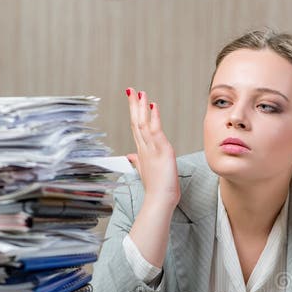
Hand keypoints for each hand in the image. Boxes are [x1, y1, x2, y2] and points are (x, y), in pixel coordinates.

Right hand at [126, 88, 179, 208]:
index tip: (132, 101)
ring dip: (141, 107)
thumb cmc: (156, 189)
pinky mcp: (161, 151)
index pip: (136, 128)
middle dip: (133, 105)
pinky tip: (153, 106)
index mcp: (141, 152)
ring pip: (143, 124)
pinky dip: (154, 117)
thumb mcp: (145, 172)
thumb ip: (137, 161)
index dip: (134, 114)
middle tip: (130, 90)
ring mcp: (151, 149)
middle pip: (136, 122)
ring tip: (140, 93)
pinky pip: (155, 130)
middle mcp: (144, 148)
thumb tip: (130, 156)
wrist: (159, 200)